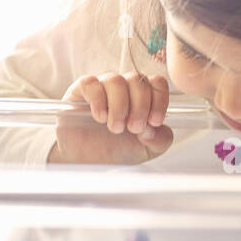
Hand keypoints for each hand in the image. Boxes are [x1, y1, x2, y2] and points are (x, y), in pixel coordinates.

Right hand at [48, 72, 174, 163]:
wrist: (87, 160)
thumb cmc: (117, 150)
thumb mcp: (148, 150)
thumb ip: (160, 140)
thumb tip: (152, 128)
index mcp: (143, 96)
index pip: (157, 83)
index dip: (159, 100)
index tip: (154, 121)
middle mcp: (124, 88)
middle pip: (137, 80)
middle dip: (139, 106)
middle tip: (133, 128)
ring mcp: (102, 87)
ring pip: (115, 80)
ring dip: (119, 106)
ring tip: (115, 128)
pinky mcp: (80, 91)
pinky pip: (91, 83)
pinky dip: (98, 101)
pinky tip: (100, 117)